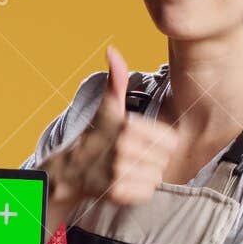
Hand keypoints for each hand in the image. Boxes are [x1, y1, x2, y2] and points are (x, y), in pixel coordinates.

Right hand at [46, 44, 178, 208]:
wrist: (71, 169)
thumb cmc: (97, 134)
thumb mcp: (108, 107)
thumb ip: (116, 79)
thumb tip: (112, 49)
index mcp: (127, 125)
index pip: (170, 141)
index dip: (158, 142)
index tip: (141, 140)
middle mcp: (122, 148)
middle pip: (164, 160)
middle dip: (153, 159)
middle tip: (132, 155)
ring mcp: (119, 172)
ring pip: (157, 177)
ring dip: (146, 175)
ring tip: (128, 168)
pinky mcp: (117, 194)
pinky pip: (147, 193)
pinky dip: (140, 191)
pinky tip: (125, 182)